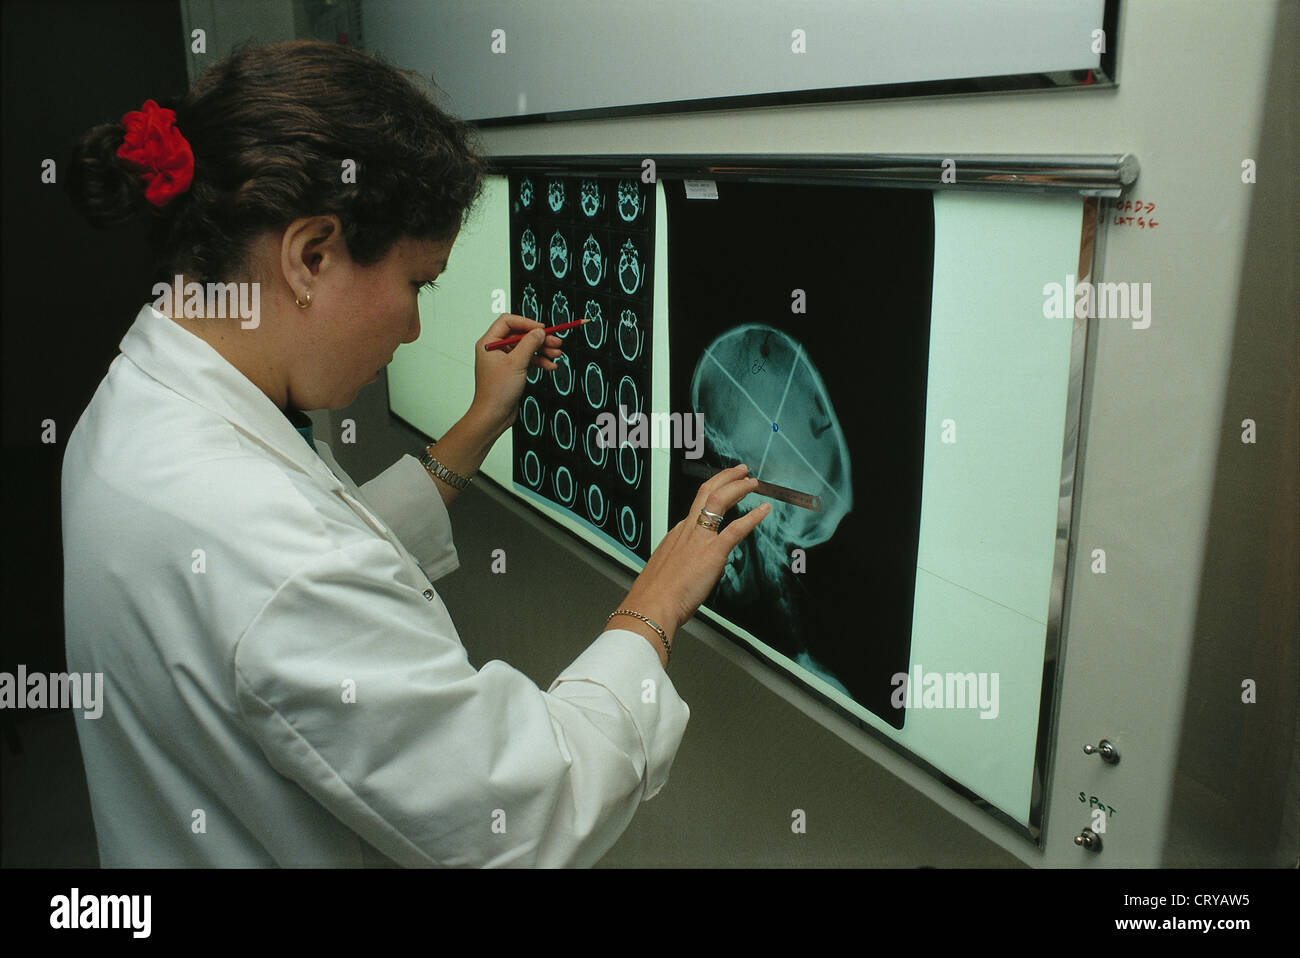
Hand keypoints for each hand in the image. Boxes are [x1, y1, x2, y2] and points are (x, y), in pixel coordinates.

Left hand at [468, 314, 563, 437]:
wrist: (494, 415)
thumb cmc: (496, 392)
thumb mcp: (516, 363)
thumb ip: (529, 344)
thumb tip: (539, 331)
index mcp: (489, 343)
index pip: (508, 321)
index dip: (526, 323)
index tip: (541, 329)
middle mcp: (495, 349)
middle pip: (520, 335)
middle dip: (539, 338)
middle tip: (555, 341)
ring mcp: (503, 360)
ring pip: (526, 348)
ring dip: (542, 350)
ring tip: (556, 354)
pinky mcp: (511, 371)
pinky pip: (527, 360)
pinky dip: (539, 361)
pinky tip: (549, 365)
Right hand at [616, 464, 770, 640]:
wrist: (652, 605)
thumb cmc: (655, 596)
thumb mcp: (665, 572)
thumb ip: (682, 566)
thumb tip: (694, 570)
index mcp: (677, 535)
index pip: (696, 506)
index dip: (712, 494)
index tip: (722, 489)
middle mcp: (687, 530)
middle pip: (706, 492)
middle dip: (725, 477)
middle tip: (740, 471)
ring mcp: (699, 539)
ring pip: (719, 500)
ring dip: (738, 487)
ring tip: (752, 482)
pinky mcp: (712, 552)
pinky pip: (736, 529)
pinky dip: (752, 516)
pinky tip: (764, 510)